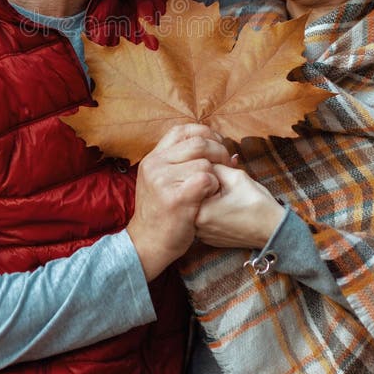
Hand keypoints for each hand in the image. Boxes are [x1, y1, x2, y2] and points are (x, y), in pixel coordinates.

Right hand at [127, 124, 229, 280]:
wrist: (147, 243)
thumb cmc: (162, 213)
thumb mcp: (160, 181)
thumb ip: (180, 162)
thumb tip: (221, 147)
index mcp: (152, 158)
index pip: (181, 130)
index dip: (204, 132)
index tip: (217, 142)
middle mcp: (155, 164)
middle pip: (198, 142)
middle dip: (218, 150)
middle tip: (226, 163)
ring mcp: (164, 180)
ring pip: (204, 162)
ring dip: (216, 174)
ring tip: (212, 188)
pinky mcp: (177, 197)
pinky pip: (207, 179)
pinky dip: (214, 186)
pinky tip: (209, 196)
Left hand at [194, 163, 284, 248]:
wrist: (273, 230)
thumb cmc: (257, 204)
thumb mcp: (236, 177)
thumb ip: (214, 167)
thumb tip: (203, 162)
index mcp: (200, 213)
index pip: (193, 183)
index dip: (209, 176)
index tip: (224, 180)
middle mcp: (197, 227)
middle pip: (195, 196)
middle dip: (209, 188)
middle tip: (228, 188)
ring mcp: (203, 235)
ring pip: (200, 208)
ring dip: (210, 200)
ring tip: (229, 200)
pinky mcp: (209, 239)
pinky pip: (205, 219)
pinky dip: (214, 212)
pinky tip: (229, 209)